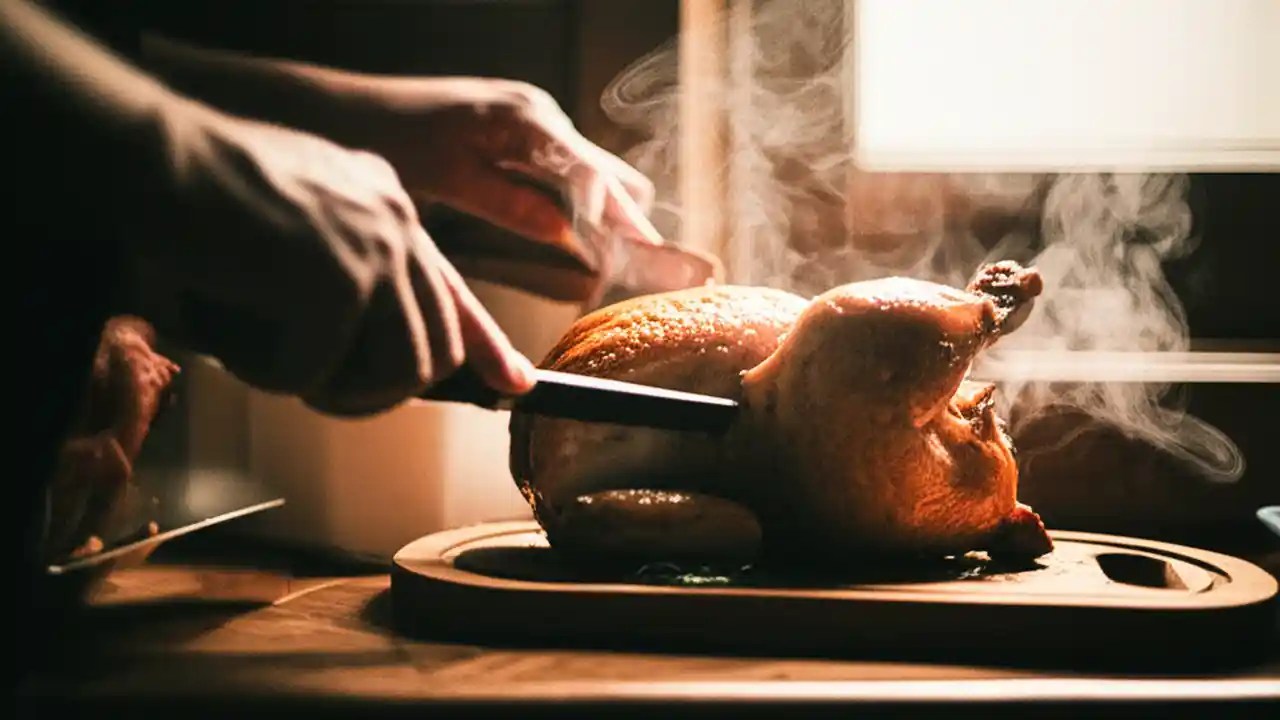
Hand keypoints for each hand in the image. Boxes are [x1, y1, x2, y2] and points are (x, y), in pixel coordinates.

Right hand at [124, 99, 534, 414]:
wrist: (157, 155)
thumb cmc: (205, 191)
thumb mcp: (297, 224)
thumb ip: (339, 269)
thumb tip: (352, 348)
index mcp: (389, 209)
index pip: (453, 290)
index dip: (485, 345)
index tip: (513, 384)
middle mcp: (396, 226)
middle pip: (433, 347)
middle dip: (384, 393)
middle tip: (323, 392)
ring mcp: (373, 252)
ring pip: (396, 372)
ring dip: (338, 394)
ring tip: (282, 371)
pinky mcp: (335, 282)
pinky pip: (313, 372)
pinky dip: (271, 376)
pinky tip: (236, 345)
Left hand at [334, 77, 662, 258]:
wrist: (344, 109)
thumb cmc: (390, 139)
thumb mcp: (449, 179)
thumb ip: (511, 205)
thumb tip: (569, 236)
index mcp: (528, 121)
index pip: (596, 176)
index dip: (624, 220)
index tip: (645, 257)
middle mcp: (540, 114)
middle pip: (609, 171)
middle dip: (624, 219)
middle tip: (630, 271)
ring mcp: (532, 120)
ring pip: (592, 173)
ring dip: (603, 214)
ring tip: (609, 263)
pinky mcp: (518, 134)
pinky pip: (566, 171)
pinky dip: (579, 204)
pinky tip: (575, 238)